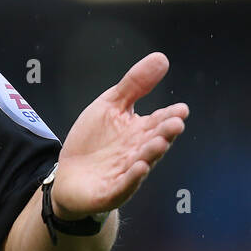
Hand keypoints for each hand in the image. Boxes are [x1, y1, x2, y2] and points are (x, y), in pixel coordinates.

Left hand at [51, 52, 188, 219]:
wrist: (69, 177)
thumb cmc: (94, 141)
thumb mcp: (110, 106)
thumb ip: (134, 85)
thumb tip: (162, 58)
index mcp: (140, 132)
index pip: (159, 121)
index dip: (170, 116)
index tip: (181, 109)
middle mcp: (138, 152)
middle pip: (154, 141)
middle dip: (165, 133)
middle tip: (176, 122)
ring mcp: (126, 173)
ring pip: (142, 162)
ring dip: (151, 153)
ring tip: (159, 142)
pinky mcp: (111, 191)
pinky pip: (124, 185)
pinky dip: (132, 178)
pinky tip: (139, 167)